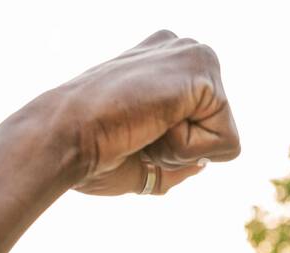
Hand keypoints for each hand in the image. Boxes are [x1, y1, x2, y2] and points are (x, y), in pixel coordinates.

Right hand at [53, 30, 240, 195]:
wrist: (65, 137)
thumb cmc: (91, 152)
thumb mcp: (141, 162)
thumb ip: (176, 163)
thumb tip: (204, 164)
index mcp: (165, 65)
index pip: (202, 126)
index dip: (173, 149)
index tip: (133, 132)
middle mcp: (183, 51)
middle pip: (218, 129)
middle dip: (183, 148)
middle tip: (138, 132)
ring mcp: (194, 56)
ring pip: (223, 135)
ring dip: (184, 149)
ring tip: (144, 127)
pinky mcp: (202, 71)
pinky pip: (225, 141)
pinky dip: (188, 149)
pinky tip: (153, 125)